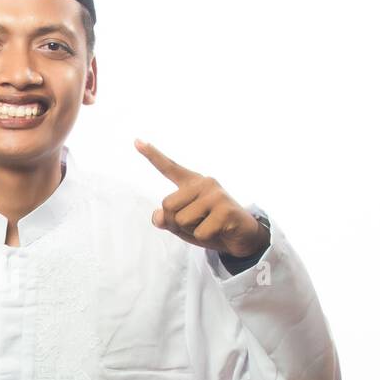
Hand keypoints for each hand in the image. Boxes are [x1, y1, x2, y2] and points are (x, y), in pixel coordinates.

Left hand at [135, 138, 268, 258]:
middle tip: (199, 223)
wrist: (244, 237)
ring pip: (182, 220)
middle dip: (176, 223)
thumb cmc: (212, 227)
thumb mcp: (184, 225)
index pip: (169, 168)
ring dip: (192, 231)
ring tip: (210, 226)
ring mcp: (216, 195)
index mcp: (192, 183)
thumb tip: (158, 217)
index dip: (152, 155)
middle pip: (167, 206)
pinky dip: (206, 238)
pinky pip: (200, 232)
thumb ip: (168, 219)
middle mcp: (204, 183)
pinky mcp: (226, 210)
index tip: (136, 141)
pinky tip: (220, 231)